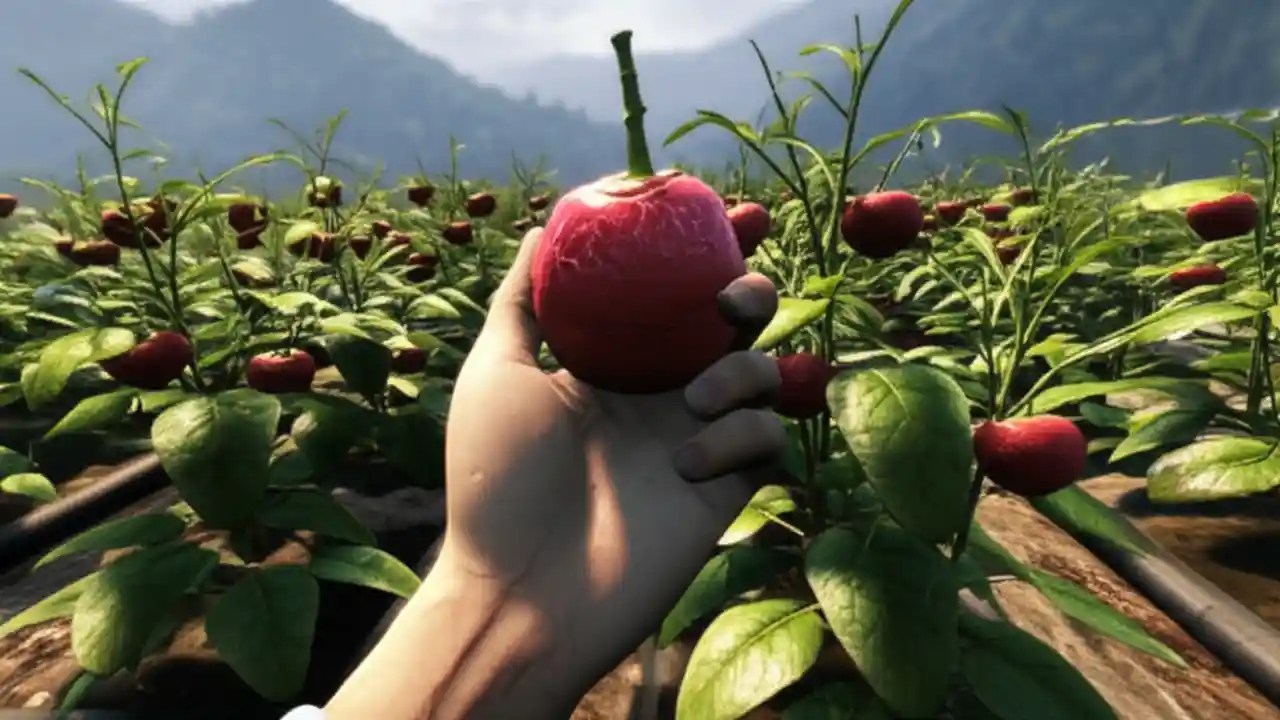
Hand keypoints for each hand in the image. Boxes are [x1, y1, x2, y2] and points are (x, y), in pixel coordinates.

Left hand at [446, 228, 784, 703]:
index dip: (698, 250)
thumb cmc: (496, 481)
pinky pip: (766, 438)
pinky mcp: (727, 487)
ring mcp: (697, 438)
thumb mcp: (495, 374)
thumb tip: (542, 227)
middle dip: (749, 293)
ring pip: (763, 372)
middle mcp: (660, 393)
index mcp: (611, 363)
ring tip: (692, 400)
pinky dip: (739, 436)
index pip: (666, 292)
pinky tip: (687, 467)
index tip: (719, 211)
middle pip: (732, 323)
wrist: (523, 591)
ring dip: (742, 371)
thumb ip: (521, 301)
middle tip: (729, 296)